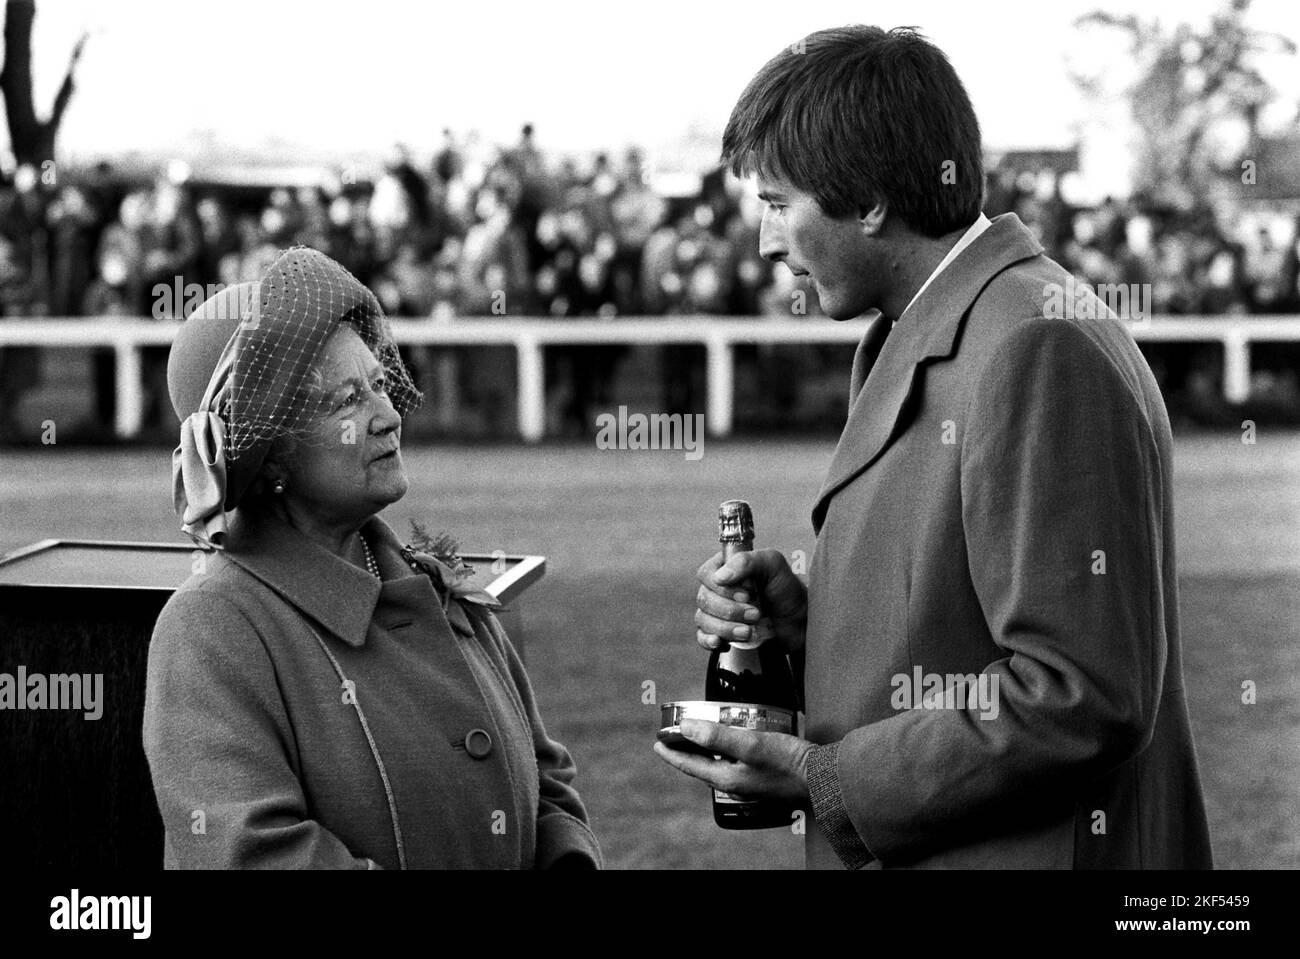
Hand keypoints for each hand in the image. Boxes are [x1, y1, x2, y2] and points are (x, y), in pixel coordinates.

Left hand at [654, 719, 812, 806]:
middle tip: (675, 737)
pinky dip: (726, 751)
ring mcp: (750, 783)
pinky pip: (736, 764)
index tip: (657, 742)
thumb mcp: (749, 743)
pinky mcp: (763, 778)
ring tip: (700, 735)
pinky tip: (735, 741)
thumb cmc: (788, 760)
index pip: (690, 765)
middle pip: (702, 766)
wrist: (824, 777)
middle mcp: (736, 784)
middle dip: (687, 751)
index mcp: (727, 778)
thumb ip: (716, 736)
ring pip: (719, 765)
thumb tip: (684, 728)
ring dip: (707, 751)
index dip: (672, 752)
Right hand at [695, 548, 806, 654]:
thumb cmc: (788, 591)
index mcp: (727, 567)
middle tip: (756, 614)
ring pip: (703, 619)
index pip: (707, 575)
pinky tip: (720, 642)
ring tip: (749, 631)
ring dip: (726, 628)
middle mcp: (719, 588)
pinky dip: (709, 640)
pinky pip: (702, 637)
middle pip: (704, 599)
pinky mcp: (720, 631)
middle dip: (730, 611)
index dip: (724, 589)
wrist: (800, 623)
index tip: (748, 595)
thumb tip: (719, 577)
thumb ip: (747, 561)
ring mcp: (717, 611)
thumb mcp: (774, 566)